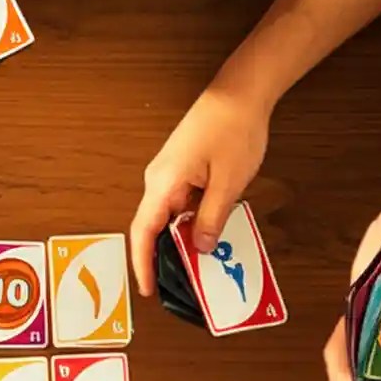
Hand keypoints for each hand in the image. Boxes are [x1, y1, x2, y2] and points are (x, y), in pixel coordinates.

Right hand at [130, 86, 271, 296]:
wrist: (238, 93)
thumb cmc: (232, 129)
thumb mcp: (228, 182)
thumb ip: (211, 218)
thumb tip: (199, 247)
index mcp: (163, 184)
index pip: (144, 232)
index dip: (143, 263)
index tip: (148, 288)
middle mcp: (158, 180)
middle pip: (153, 227)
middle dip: (164, 256)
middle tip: (182, 282)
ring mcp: (168, 174)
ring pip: (169, 216)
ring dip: (182, 237)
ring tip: (201, 259)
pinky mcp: (180, 169)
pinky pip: (179, 203)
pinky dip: (190, 220)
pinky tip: (208, 230)